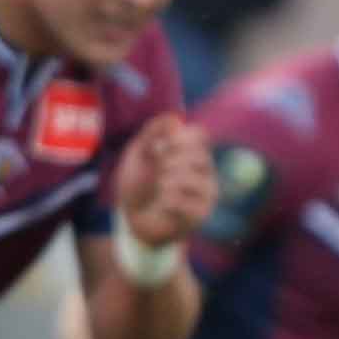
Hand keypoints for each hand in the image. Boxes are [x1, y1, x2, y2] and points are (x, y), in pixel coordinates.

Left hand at [114, 113, 217, 251]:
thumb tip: (174, 117)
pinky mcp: (201, 213)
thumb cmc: (136, 184)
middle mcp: (205, 170)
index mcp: (192, 151)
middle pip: (197, 155)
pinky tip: (162, 206)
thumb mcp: (136, 154)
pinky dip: (167, 202)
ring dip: (166, 182)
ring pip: (191, 179)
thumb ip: (151, 133)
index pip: (199, 135)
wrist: (133, 220)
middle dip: (169, 161)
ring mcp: (206, 192)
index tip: (155, 148)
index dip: (177, 139)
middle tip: (157, 172)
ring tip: (159, 189)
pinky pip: (185, 202)